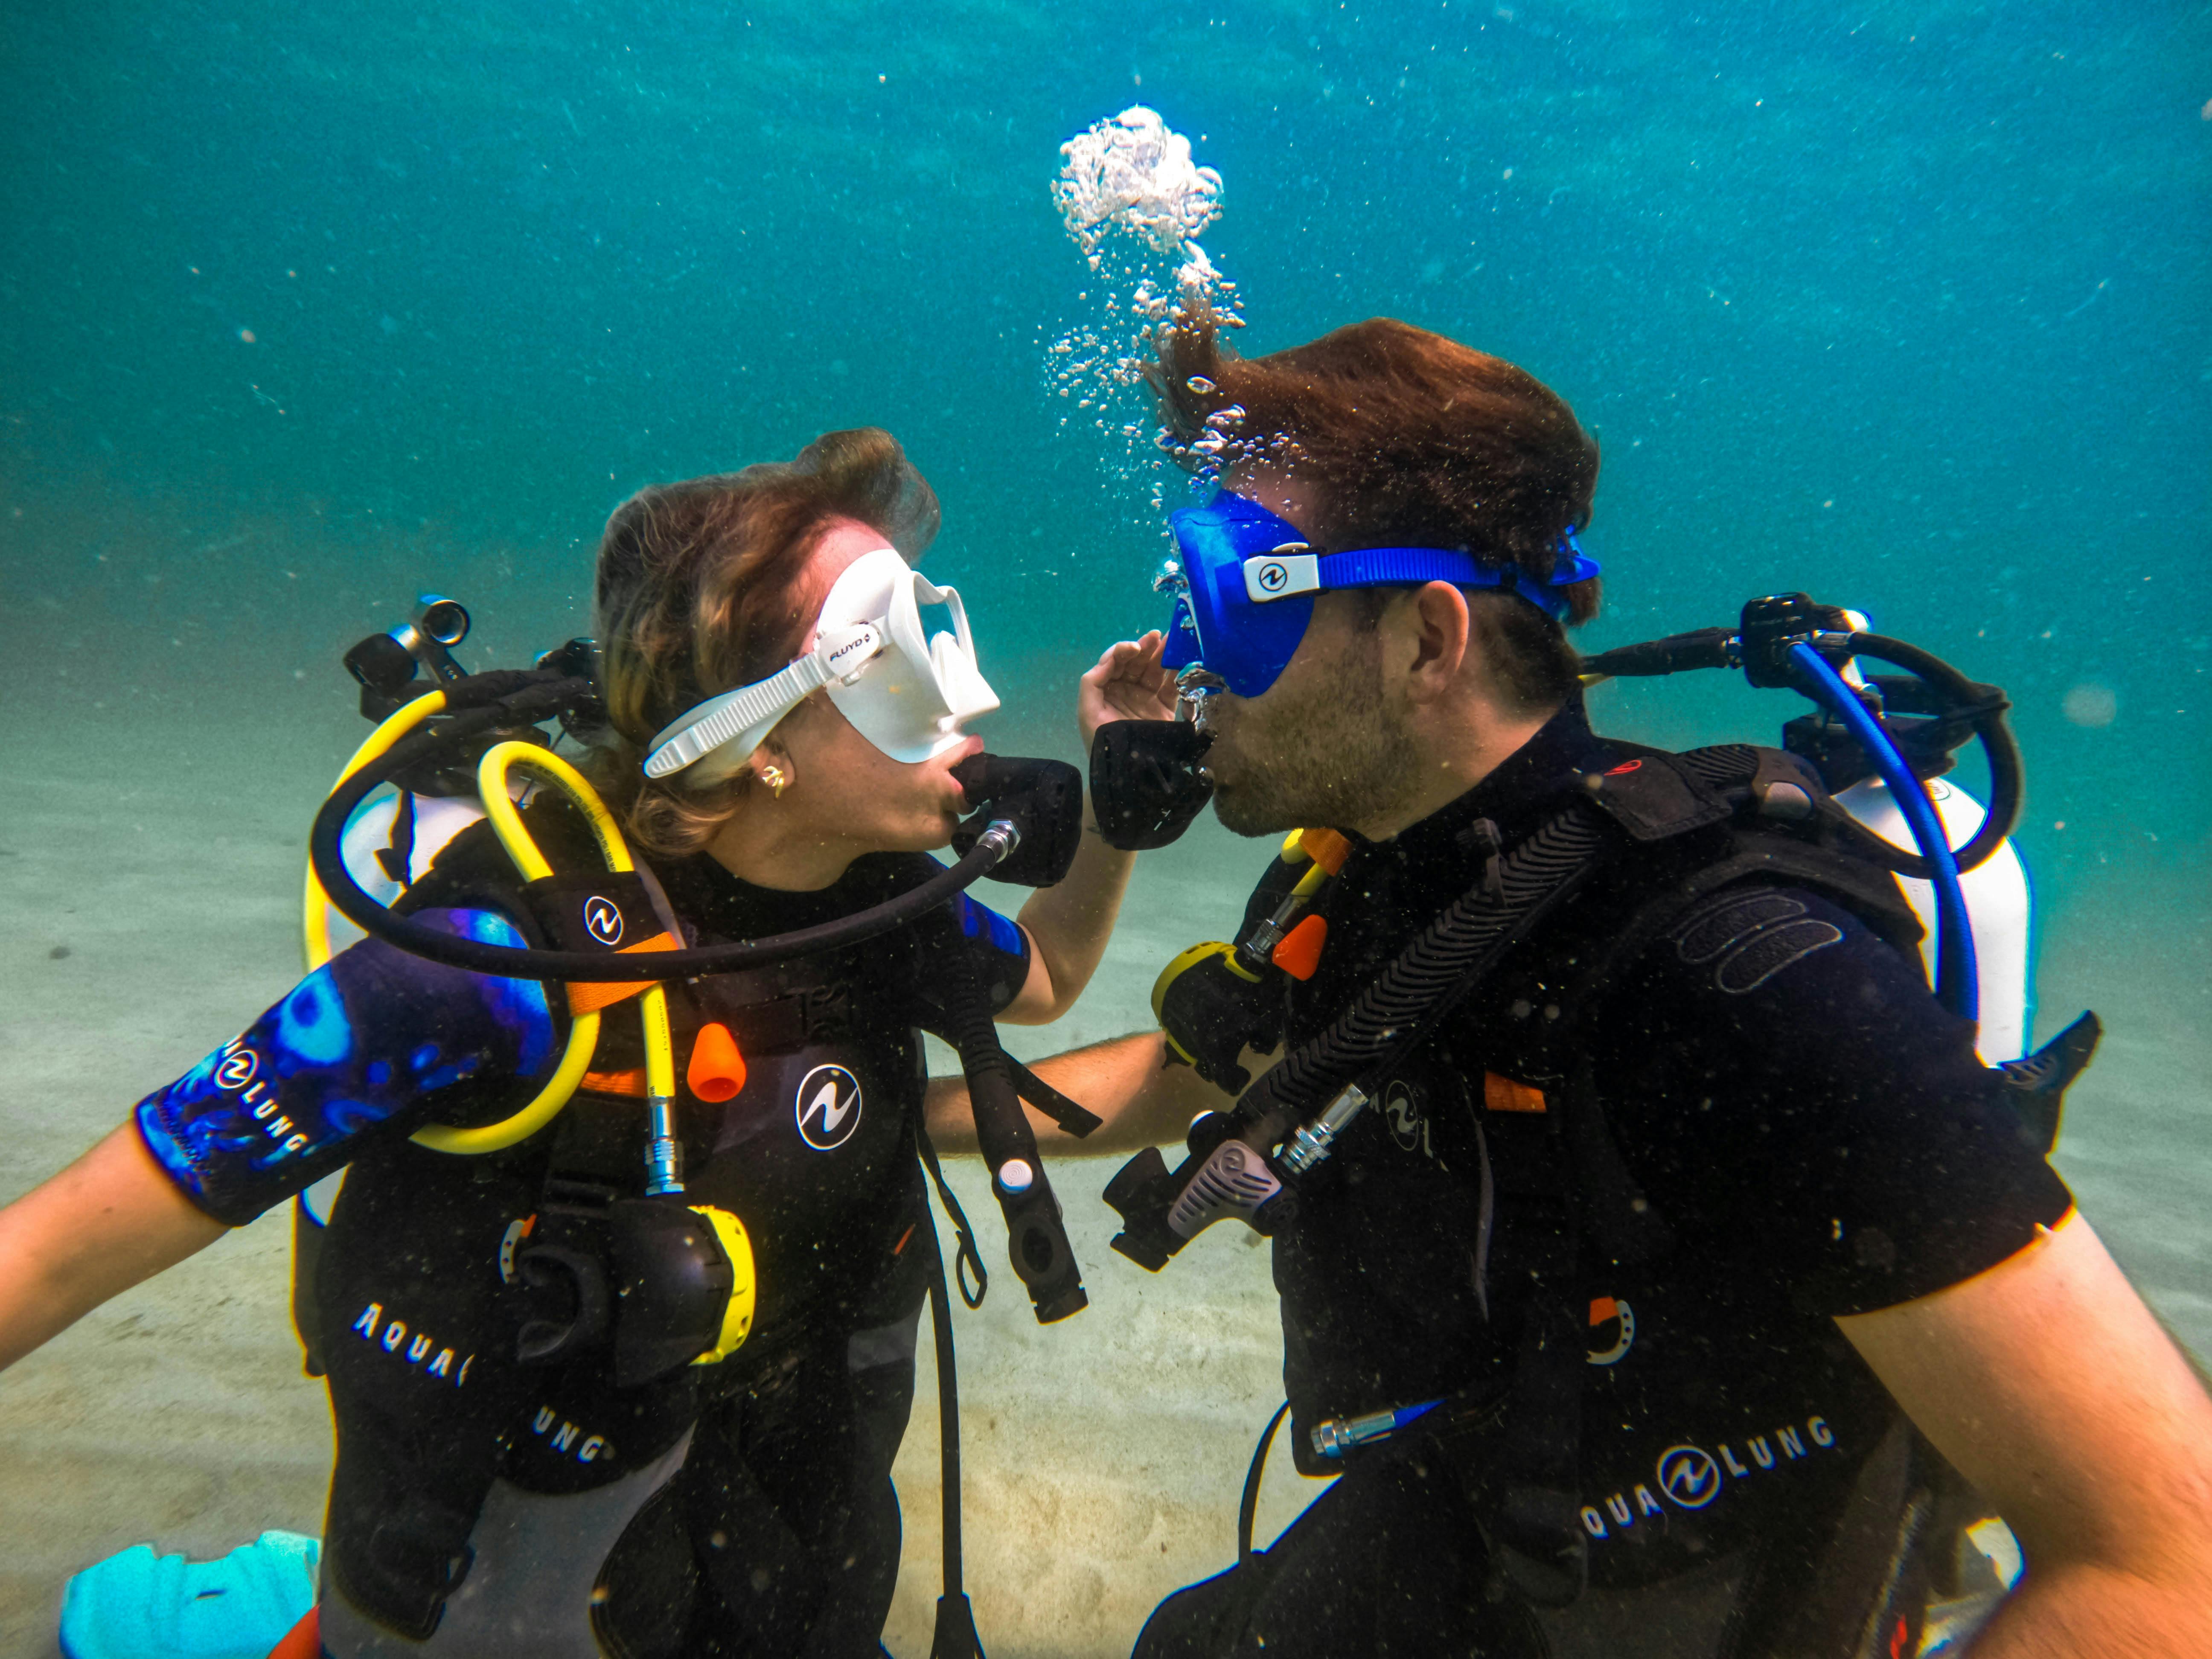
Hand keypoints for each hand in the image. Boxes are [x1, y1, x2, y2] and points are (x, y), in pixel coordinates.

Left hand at [1078, 632, 1176, 751]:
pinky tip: (1184, 663)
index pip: (1116, 661)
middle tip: (1159, 637)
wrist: (1124, 773)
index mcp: (1107, 687)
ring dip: (1164, 655)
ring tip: (1174, 642)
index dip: (1125, 650)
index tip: (1136, 648)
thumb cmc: (1101, 742)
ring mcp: (1146, 698)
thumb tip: (1109, 660)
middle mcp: (1126, 689)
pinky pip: (1172, 688)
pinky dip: (1179, 675)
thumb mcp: (1087, 712)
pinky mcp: (1163, 708)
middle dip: (1147, 647)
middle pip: (1138, 661)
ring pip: (1156, 670)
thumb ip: (1092, 682)